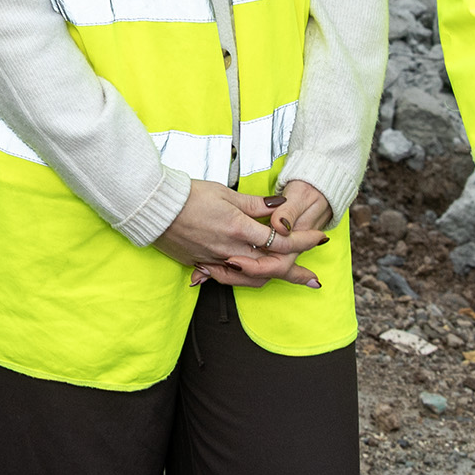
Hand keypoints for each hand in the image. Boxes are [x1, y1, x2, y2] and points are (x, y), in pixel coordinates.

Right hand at [156, 179, 326, 290]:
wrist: (155, 208)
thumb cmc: (189, 195)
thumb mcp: (225, 193)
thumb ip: (255, 204)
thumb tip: (280, 206)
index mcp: (239, 228)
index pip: (280, 239)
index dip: (303, 240)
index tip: (319, 239)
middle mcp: (231, 249)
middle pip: (272, 267)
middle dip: (296, 273)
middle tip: (314, 279)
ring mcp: (216, 260)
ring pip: (252, 277)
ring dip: (273, 279)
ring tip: (290, 281)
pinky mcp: (202, 265)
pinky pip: (229, 277)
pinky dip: (245, 277)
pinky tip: (253, 276)